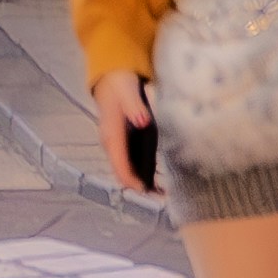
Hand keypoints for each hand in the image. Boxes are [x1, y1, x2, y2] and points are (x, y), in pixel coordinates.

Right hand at [91, 69, 156, 199]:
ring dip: (145, 185)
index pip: (120, 167)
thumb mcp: (127, 92)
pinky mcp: (125, 145)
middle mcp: (113, 146)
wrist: (111, 78)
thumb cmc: (120, 85)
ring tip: (167, 196)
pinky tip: (163, 182)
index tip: (151, 193)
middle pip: (124, 175)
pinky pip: (134, 166)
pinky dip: (146, 176)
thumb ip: (135, 107)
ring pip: (129, 173)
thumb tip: (143, 121)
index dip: (134, 182)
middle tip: (164, 199)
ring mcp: (118, 147)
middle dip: (142, 189)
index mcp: (112, 137)